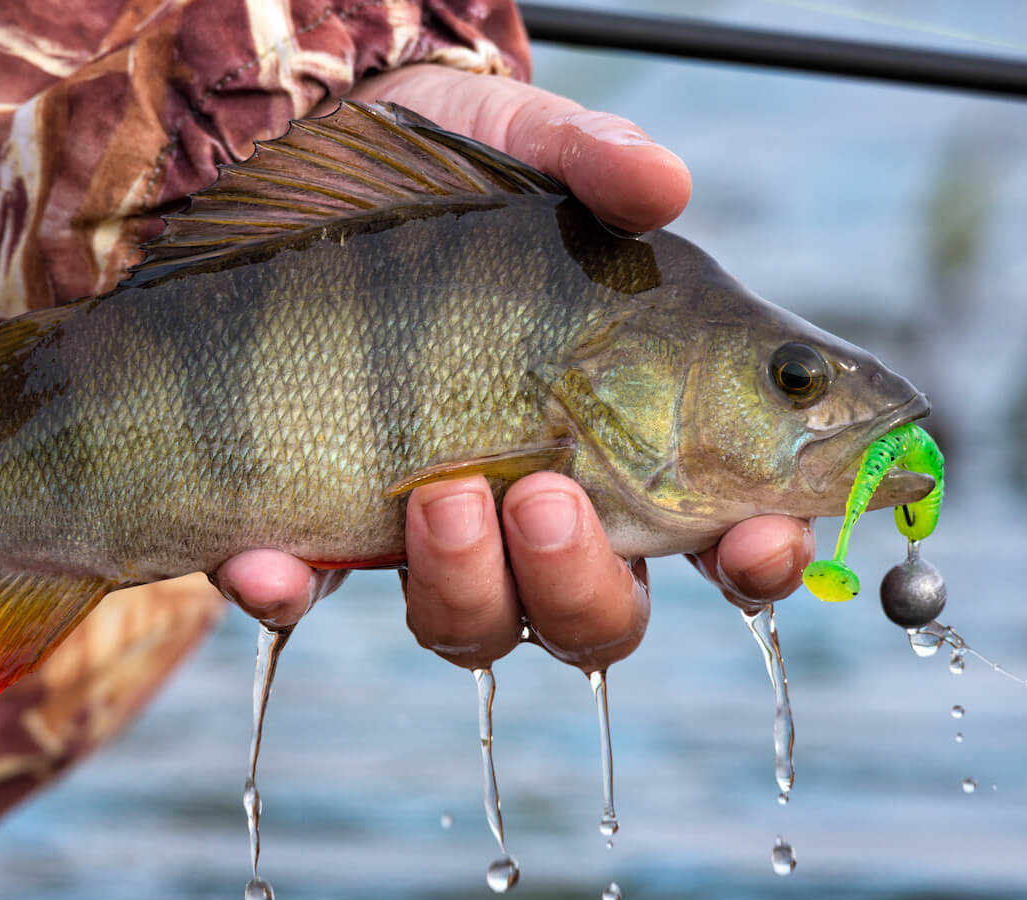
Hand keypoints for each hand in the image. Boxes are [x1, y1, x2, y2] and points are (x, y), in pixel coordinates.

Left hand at [214, 65, 810, 663]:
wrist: (307, 165)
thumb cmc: (454, 174)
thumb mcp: (527, 147)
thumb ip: (599, 161)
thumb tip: (661, 181)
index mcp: (635, 435)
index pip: (725, 536)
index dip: (756, 562)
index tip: (756, 540)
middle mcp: (540, 502)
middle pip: (594, 616)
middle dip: (581, 581)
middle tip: (552, 492)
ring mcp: (426, 525)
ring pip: (472, 625)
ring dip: (467, 587)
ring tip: (441, 496)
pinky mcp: (310, 516)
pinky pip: (301, 597)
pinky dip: (286, 592)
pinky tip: (269, 561)